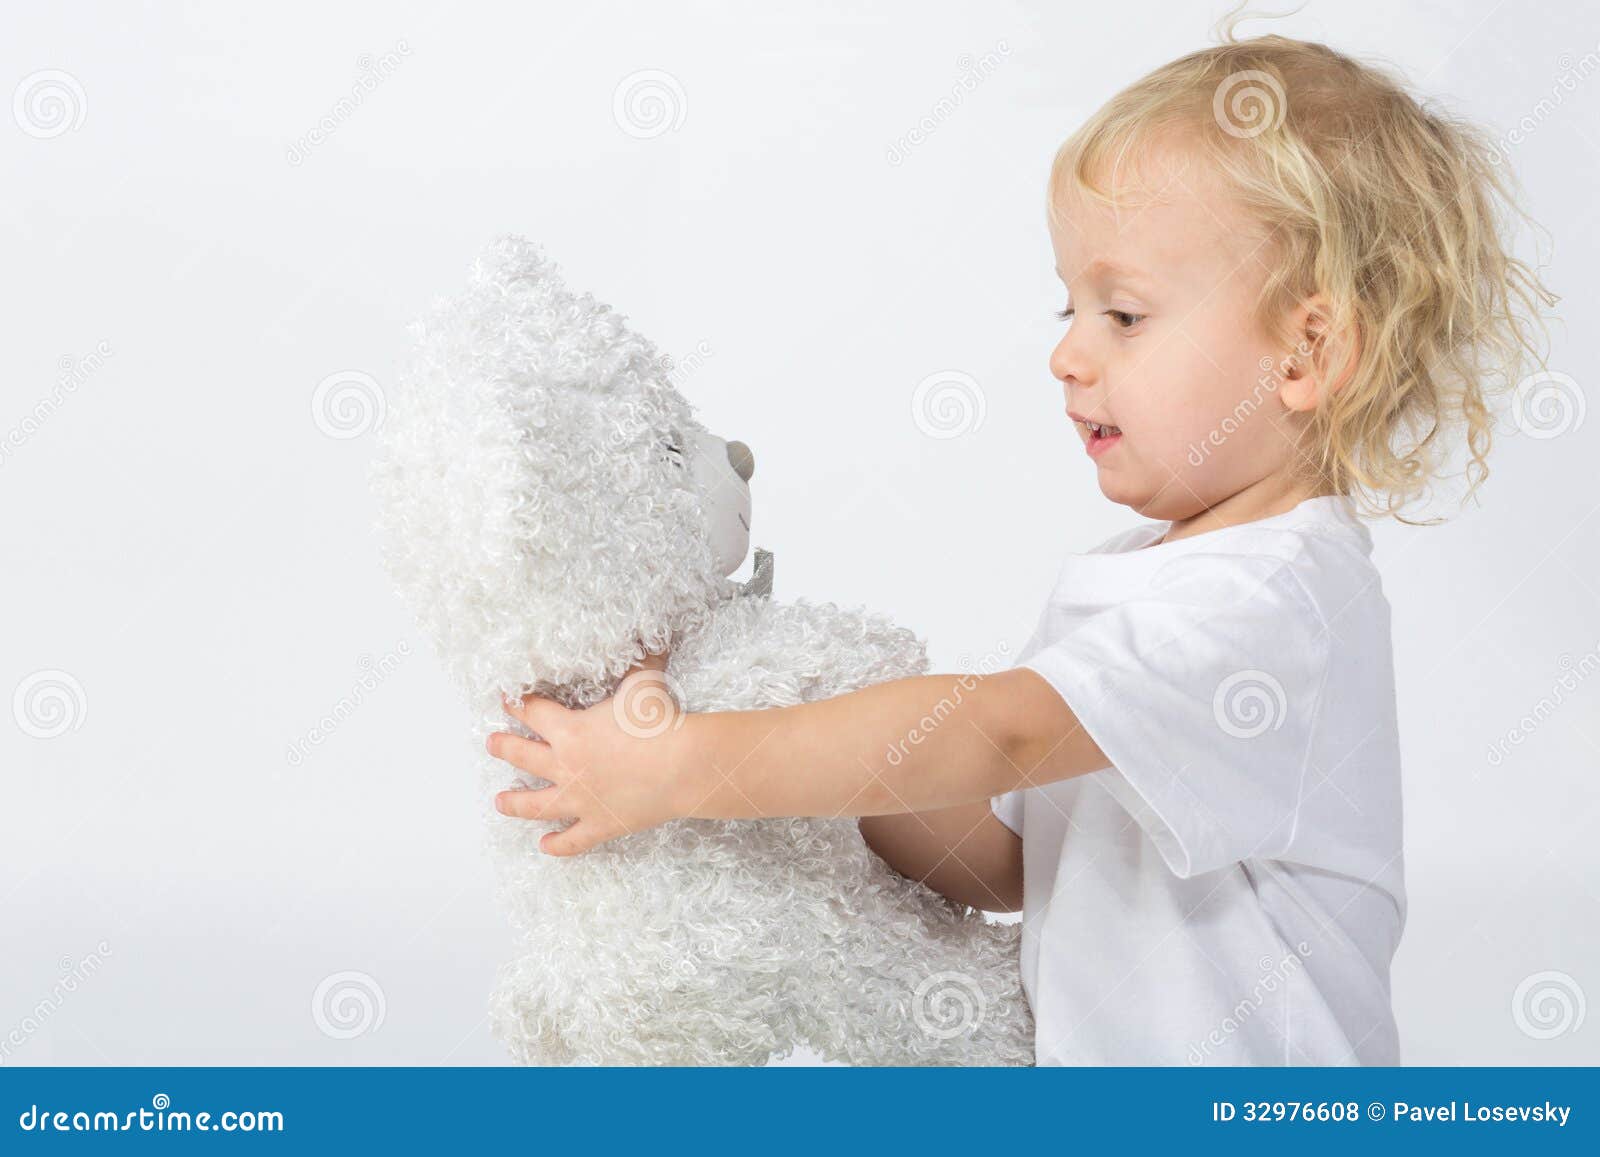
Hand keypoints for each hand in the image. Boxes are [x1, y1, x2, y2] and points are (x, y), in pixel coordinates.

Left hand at [487, 651, 693, 856]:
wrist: (681, 765)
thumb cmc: (658, 722)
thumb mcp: (644, 682)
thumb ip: (640, 661)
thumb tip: (650, 638)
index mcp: (570, 731)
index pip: (533, 713)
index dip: (518, 705)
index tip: (507, 700)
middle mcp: (566, 766)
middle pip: (523, 756)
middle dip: (504, 748)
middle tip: (491, 744)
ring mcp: (580, 799)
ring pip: (536, 805)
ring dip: (515, 803)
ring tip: (499, 801)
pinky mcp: (600, 824)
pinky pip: (573, 840)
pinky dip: (558, 845)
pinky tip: (545, 846)